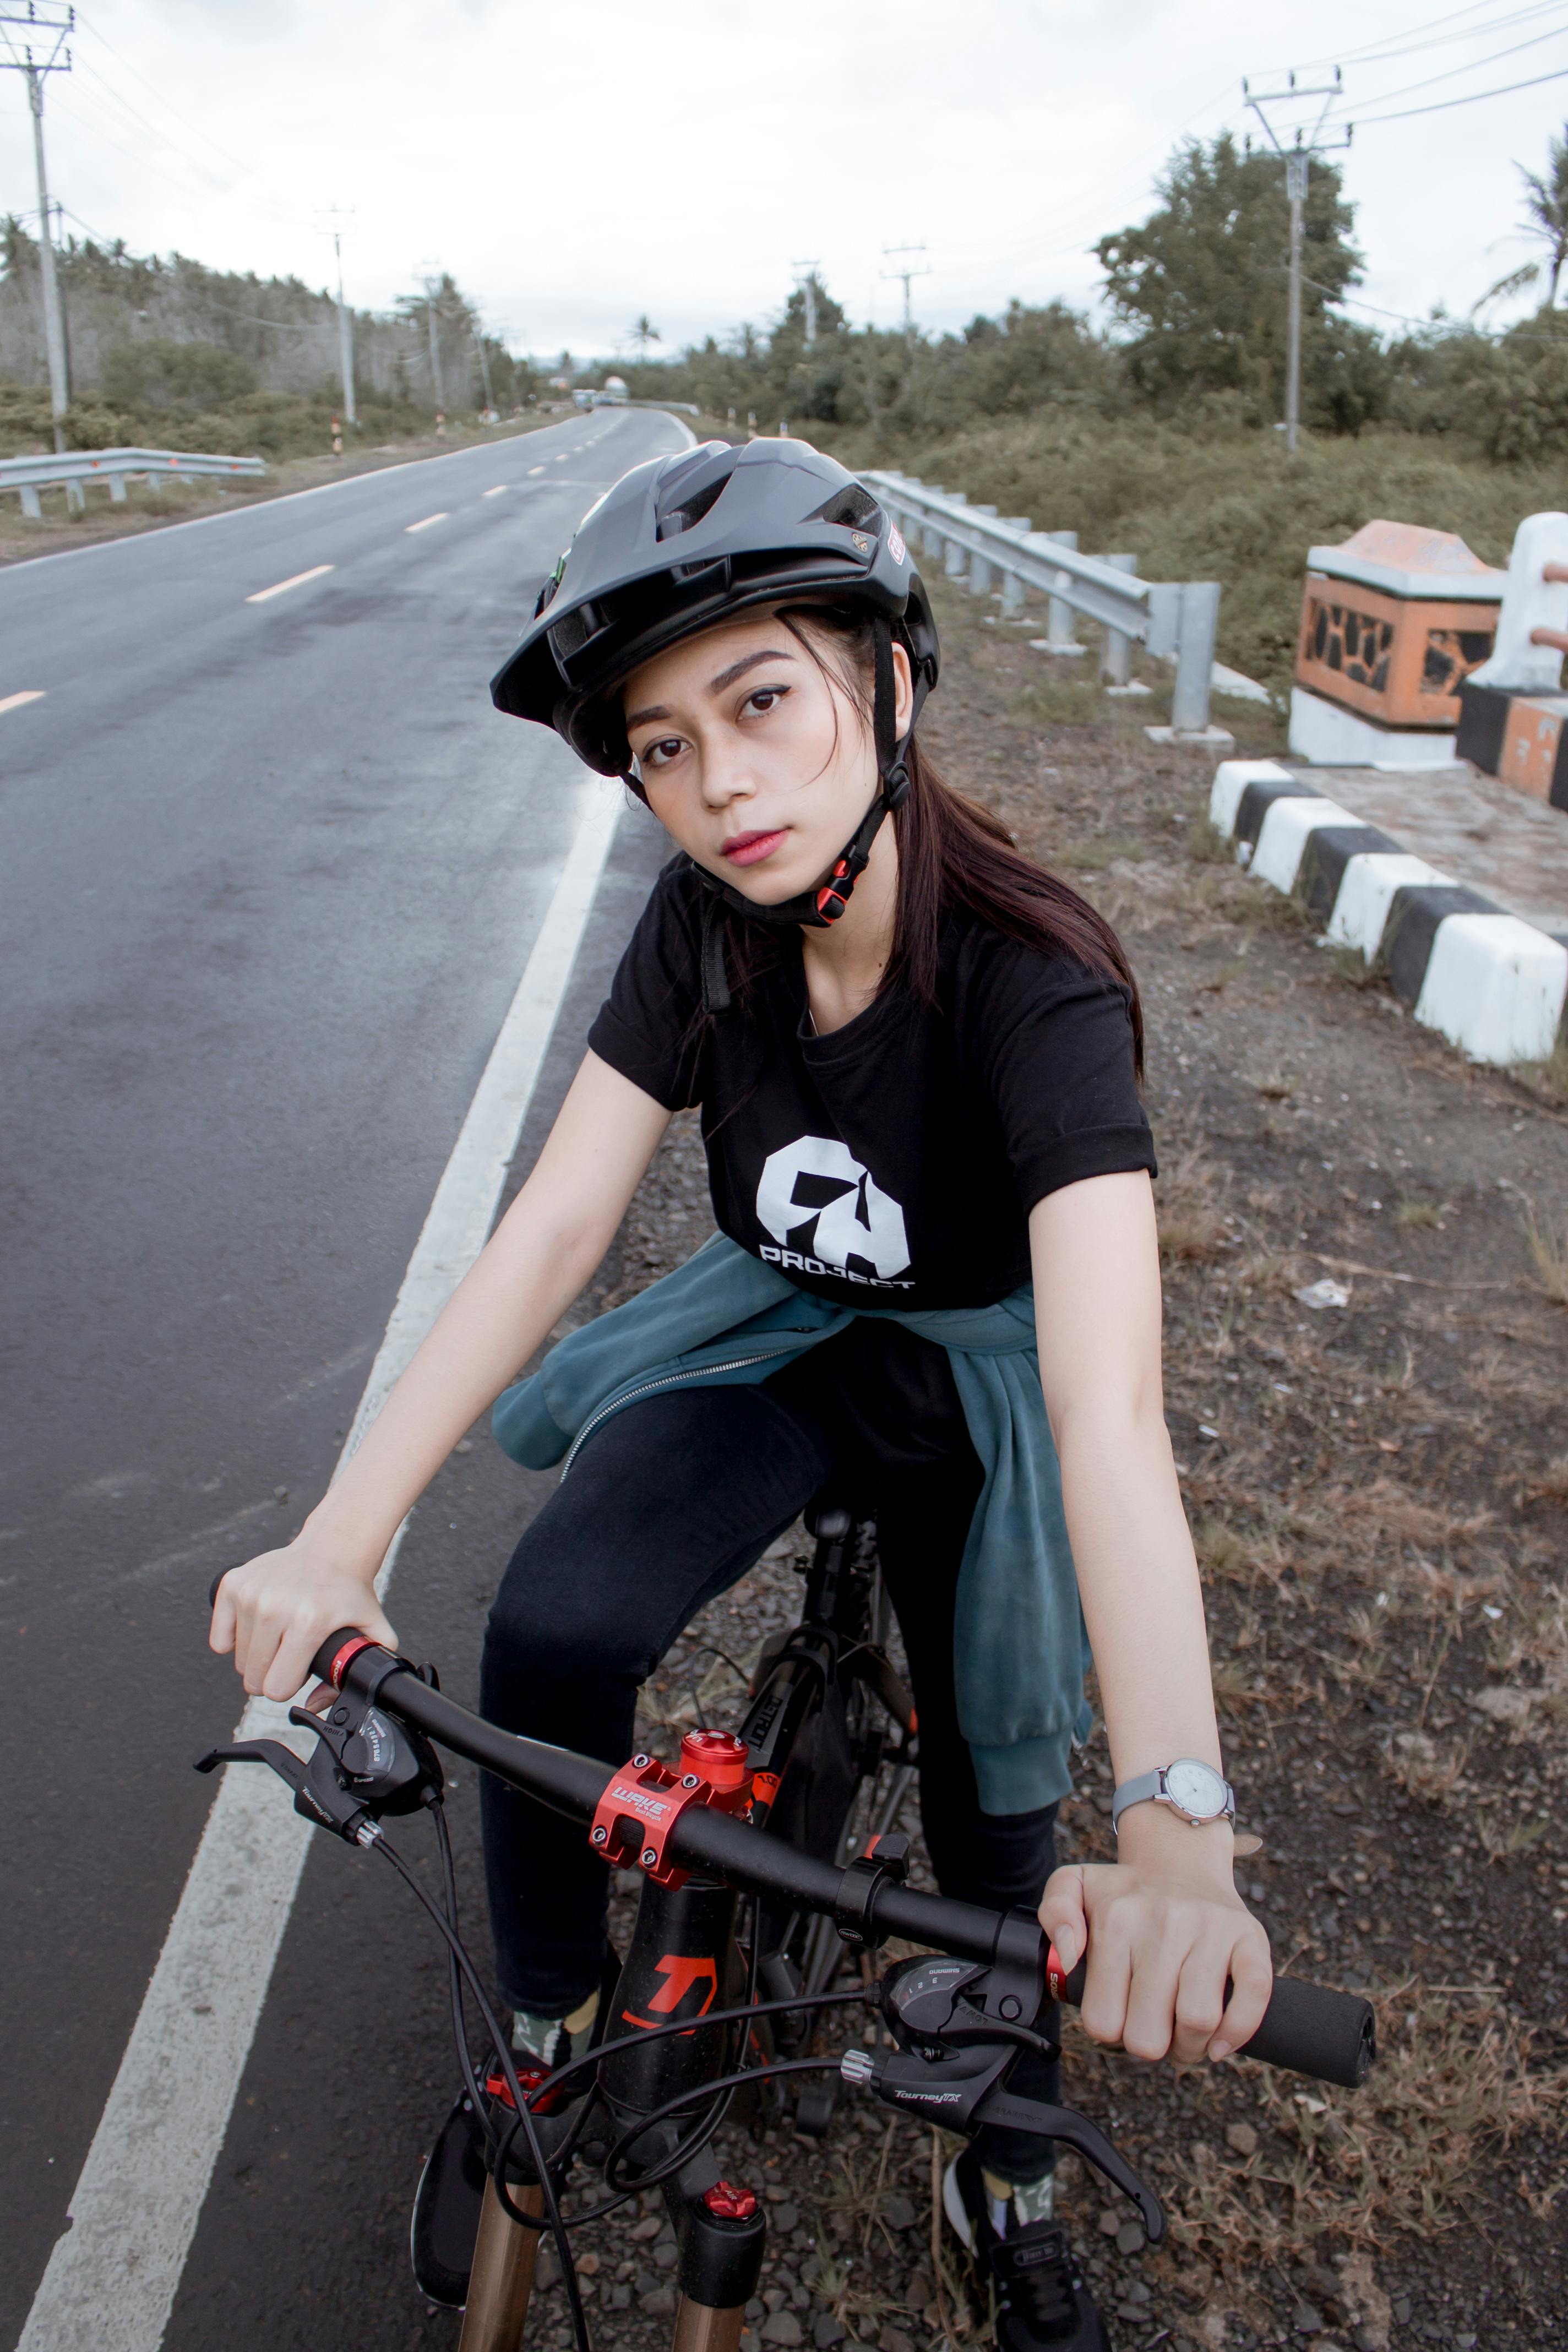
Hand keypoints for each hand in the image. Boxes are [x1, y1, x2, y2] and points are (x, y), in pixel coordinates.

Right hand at [210, 1534, 395, 1701]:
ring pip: (238, 1661)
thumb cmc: (348, 1593)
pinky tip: (258, 1626)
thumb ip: (351, 1677)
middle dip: (271, 1674)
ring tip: (279, 1636)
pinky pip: (219, 1639)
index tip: (300, 1669)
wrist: (332, 1549)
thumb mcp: (371, 1634)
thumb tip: (312, 1705)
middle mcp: (275, 1608)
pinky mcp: (232, 1584)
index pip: (277, 1688)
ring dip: (257, 1656)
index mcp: (308, 1624)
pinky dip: (234, 1639)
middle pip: (253, 1678)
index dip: (289, 1685)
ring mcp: (251, 1595)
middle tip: (290, 1653)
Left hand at [1038, 1810, 1270, 2065]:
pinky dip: (1236, 2033)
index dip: (1111, 2033)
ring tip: (1182, 2033)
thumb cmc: (1126, 1890)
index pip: (1103, 2021)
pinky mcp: (1250, 1938)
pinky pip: (1252, 1998)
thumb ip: (1054, 1914)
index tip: (1120, 2018)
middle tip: (1153, 2030)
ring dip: (1190, 2047)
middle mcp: (1164, 1924)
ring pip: (1198, 2022)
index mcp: (1117, 1921)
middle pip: (1150, 2034)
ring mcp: (1211, 1930)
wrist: (1181, 1858)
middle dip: (1150, 2046)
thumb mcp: (1074, 1885)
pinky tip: (1219, 2040)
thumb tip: (1070, 1959)